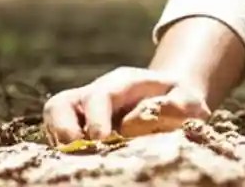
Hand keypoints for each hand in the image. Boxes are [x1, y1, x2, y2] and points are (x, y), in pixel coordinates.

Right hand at [42, 67, 210, 144]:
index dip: (96, 118)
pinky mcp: (76, 125)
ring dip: (58, 138)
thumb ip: (177, 105)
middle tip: (83, 152)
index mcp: (123, 82)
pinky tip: (80, 162)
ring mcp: (82, 109)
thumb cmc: (180, 101)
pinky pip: (55, 134)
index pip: (100, 95)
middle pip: (62, 102)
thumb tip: (140, 120)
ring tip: (75, 160)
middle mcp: (96, 92)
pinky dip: (61, 148)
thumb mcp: (190, 100)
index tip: (101, 140)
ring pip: (53, 114)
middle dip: (66, 129)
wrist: (172, 99)